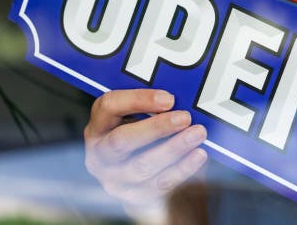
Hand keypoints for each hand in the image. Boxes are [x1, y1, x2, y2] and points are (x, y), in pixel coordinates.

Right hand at [84, 89, 207, 212]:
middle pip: (122, 140)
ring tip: (198, 133)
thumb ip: (152, 106)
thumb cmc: (144, 133)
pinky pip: (159, 185)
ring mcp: (113, 180)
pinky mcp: (133, 198)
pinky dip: (181, 169)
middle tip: (185, 117)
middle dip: (156, 128)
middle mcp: (99, 155)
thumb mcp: (139, 115)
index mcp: (98, 126)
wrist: (146, 176)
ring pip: (142, 166)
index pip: (109, 106)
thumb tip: (180, 97)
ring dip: (174, 148)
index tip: (168, 99)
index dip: (138, 100)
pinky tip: (198, 155)